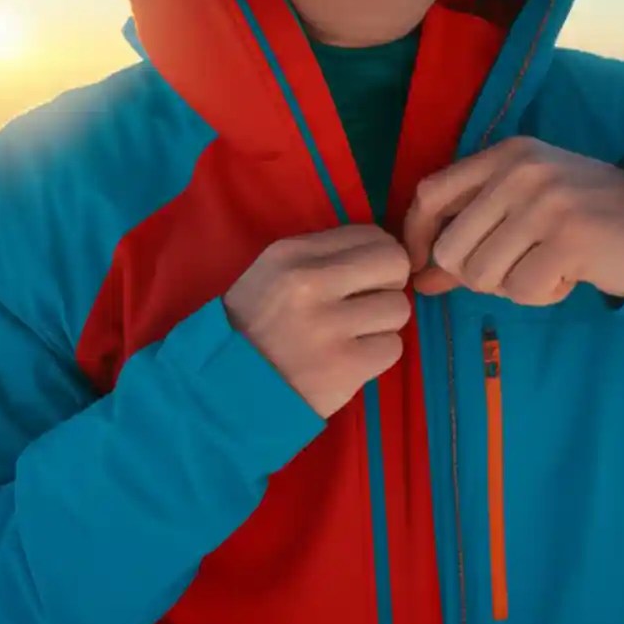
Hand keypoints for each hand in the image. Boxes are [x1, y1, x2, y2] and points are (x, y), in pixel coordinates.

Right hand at [224, 225, 411, 418]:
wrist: (225, 390)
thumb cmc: (251, 329)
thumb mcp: (270, 274)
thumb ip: (319, 257)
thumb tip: (378, 253)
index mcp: (292, 254)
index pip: (369, 234)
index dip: (377, 257)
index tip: (365, 277)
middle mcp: (311, 282)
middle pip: (394, 263)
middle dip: (390, 284)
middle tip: (369, 305)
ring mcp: (329, 325)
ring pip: (398, 308)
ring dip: (383, 325)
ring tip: (355, 336)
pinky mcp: (345, 365)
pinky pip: (393, 348)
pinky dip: (377, 355)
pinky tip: (352, 359)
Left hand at [403, 136, 623, 304]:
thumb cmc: (584, 218)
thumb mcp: (524, 211)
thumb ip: (471, 238)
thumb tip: (420, 281)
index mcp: (505, 155)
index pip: (430, 194)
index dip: (416, 237)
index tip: (424, 267)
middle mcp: (521, 171)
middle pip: (452, 249)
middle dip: (474, 275)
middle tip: (514, 269)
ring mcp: (546, 203)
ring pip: (483, 275)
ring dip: (512, 286)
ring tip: (546, 267)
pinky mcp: (569, 239)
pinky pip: (522, 290)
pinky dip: (542, 295)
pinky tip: (567, 276)